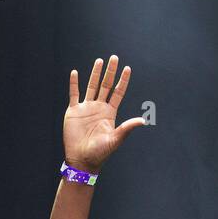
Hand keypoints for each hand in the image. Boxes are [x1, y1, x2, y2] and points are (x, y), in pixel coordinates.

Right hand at [63, 55, 144, 173]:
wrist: (82, 161)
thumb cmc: (100, 153)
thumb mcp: (115, 139)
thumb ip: (127, 128)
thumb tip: (143, 120)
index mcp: (109, 113)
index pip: (118, 93)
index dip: (122, 81)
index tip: (127, 68)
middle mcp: (98, 108)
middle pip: (105, 85)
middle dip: (110, 72)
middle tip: (114, 57)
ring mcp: (86, 108)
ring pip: (91, 86)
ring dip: (95, 74)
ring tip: (99, 61)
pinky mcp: (74, 111)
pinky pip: (74, 94)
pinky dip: (74, 83)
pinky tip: (75, 73)